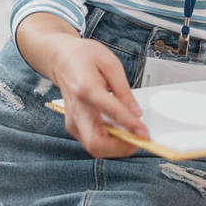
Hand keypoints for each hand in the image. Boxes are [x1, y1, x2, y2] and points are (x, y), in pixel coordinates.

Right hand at [48, 35, 148, 158]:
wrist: (62, 59)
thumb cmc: (83, 57)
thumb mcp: (110, 64)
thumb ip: (124, 91)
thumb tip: (136, 113)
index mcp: (86, 89)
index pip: (111, 113)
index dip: (130, 125)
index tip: (144, 133)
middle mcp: (77, 109)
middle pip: (96, 144)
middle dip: (120, 148)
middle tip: (138, 141)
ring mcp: (72, 120)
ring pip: (94, 147)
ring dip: (116, 147)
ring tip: (132, 135)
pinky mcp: (73, 126)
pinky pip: (92, 142)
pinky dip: (109, 142)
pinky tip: (119, 130)